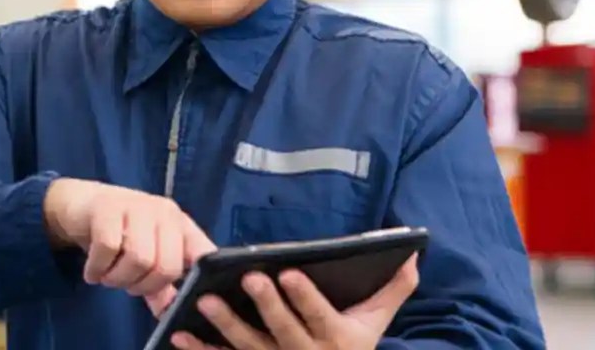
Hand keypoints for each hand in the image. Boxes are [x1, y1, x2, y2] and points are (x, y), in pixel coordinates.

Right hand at [42, 178, 215, 296]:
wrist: (79, 204)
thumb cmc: (118, 232)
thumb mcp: (144, 257)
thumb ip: (158, 286)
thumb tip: (169, 315)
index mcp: (180, 225)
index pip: (204, 254)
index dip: (199, 279)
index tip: (182, 298)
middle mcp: (164, 213)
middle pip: (167, 266)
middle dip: (142, 286)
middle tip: (126, 284)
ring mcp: (137, 206)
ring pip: (139, 258)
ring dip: (118, 278)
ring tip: (107, 276)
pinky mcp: (107, 207)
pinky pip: (108, 247)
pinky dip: (97, 268)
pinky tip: (92, 271)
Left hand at [169, 255, 418, 349]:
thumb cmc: (353, 342)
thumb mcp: (375, 319)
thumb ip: (394, 287)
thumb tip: (413, 253)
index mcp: (338, 340)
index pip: (321, 317)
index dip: (305, 297)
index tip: (288, 272)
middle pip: (283, 332)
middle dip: (267, 306)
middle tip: (249, 278)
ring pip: (249, 347)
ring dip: (226, 326)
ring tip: (203, 302)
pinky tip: (181, 333)